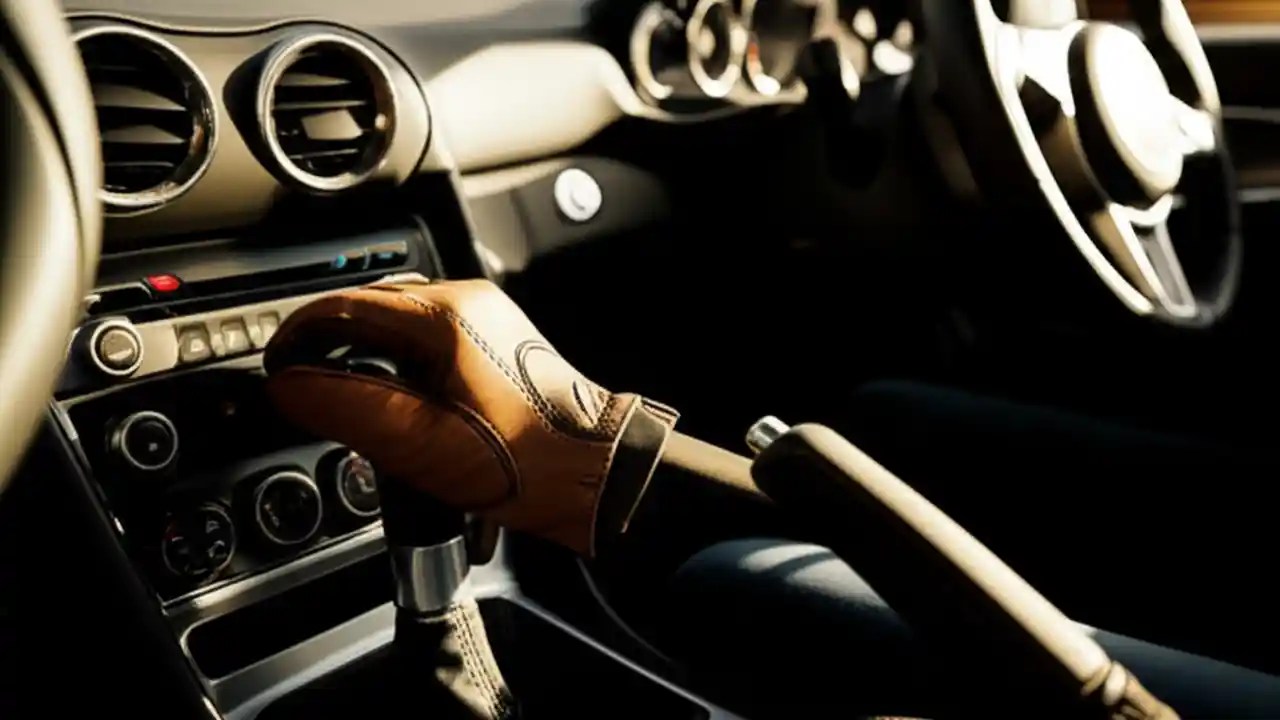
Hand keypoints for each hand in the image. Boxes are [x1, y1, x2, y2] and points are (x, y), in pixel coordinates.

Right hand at [263, 278, 678, 555]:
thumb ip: (344, 408)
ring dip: (362, 355)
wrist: (592, 473)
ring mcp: (484, 320)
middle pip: (369, 309)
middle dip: (328, 346)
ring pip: (397, 325)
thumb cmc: (522, 461)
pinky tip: (392, 402)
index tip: (276, 370)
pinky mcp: (495, 343)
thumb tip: (287, 386)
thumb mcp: (417, 442)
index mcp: (444, 316)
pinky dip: (396, 364)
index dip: (297, 337)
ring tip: (342, 400)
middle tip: (302, 389)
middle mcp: (466, 303)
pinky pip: (427, 341)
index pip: (343, 305)